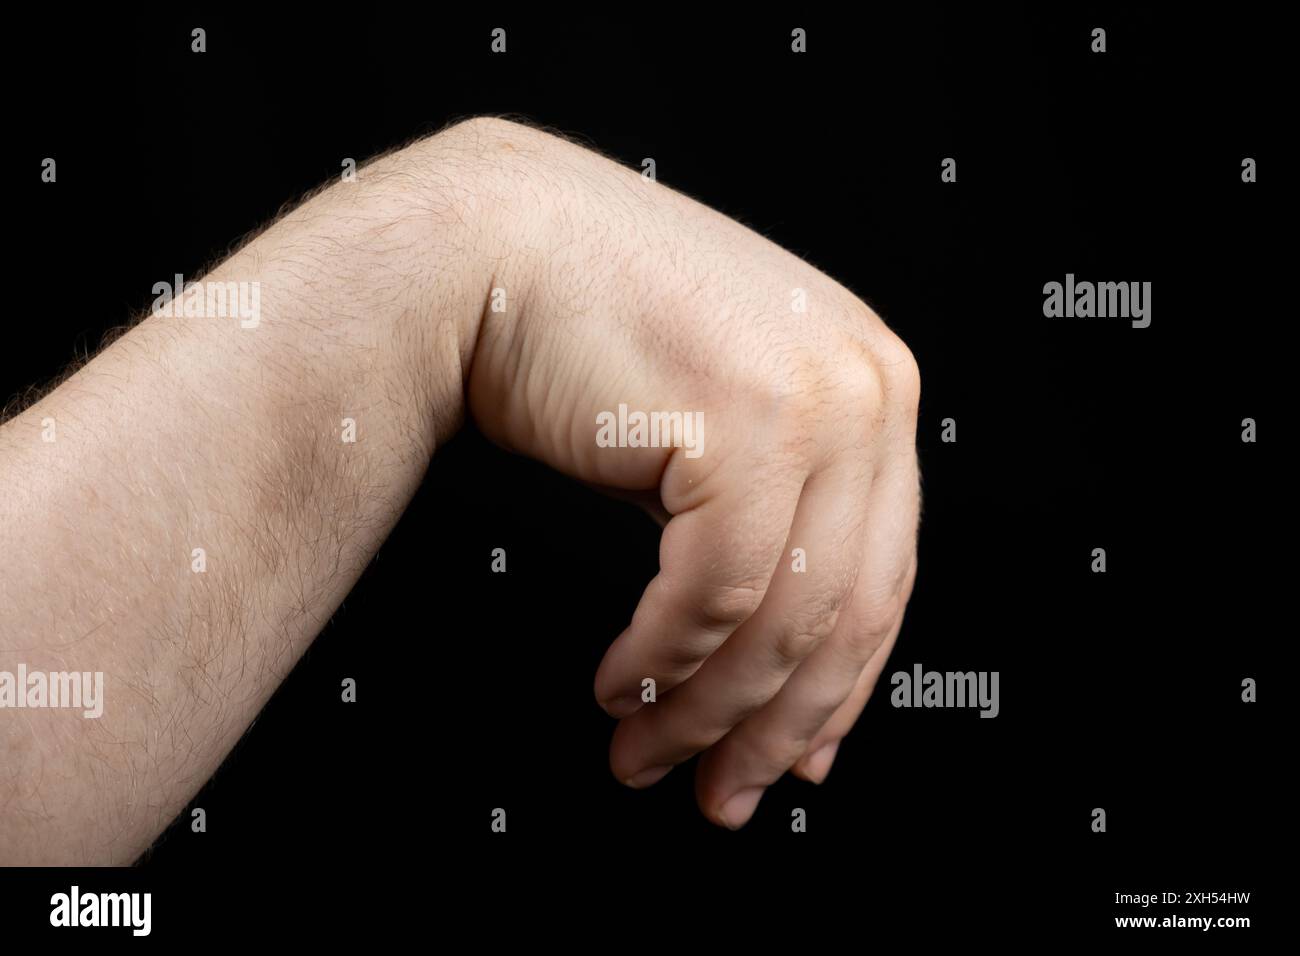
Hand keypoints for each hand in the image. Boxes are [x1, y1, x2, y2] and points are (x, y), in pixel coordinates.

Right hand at [457, 118, 921, 828]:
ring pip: (783, 619)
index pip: (882, 575)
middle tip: (722, 796)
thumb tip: (787, 681)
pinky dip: (663, 663)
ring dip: (707, 713)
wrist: (485, 247)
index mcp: (873, 382)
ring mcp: (819, 398)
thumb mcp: (709, 433)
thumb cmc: (584, 334)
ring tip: (646, 756)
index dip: (834, 690)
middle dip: (777, 726)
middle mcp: (868, 383)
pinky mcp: (747, 422)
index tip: (791, 761)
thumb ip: (766, 534)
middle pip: (847, 610)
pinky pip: (714, 595)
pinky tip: (618, 688)